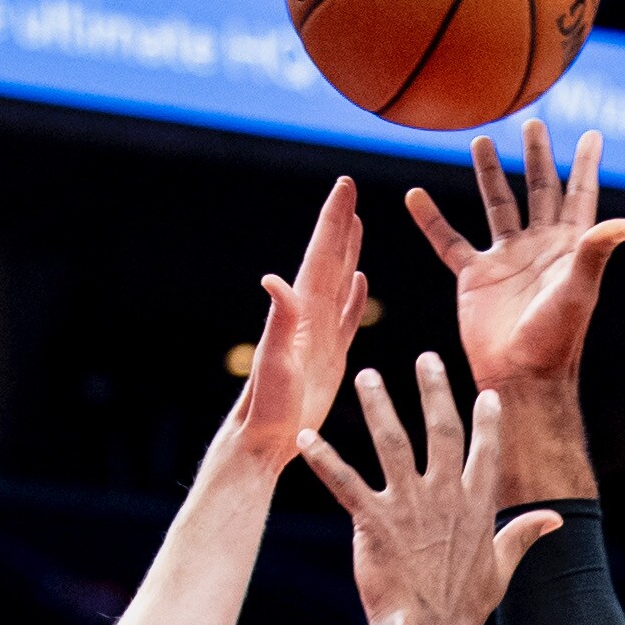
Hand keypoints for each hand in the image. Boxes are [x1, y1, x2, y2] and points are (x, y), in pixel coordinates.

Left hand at [231, 175, 370, 456]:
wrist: (264, 439)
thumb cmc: (266, 405)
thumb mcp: (274, 361)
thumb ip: (278, 320)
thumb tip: (273, 279)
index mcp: (301, 311)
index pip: (321, 255)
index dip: (333, 220)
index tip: (345, 186)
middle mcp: (309, 317)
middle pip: (330, 259)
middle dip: (340, 224)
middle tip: (349, 190)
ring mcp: (320, 336)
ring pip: (339, 283)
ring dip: (348, 253)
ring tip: (357, 223)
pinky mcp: (329, 358)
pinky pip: (346, 318)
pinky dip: (354, 297)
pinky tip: (360, 282)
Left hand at [296, 355, 565, 624]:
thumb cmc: (462, 610)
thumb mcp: (500, 570)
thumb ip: (522, 536)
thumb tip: (554, 519)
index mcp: (476, 506)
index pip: (485, 450)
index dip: (486, 420)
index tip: (486, 393)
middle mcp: (444, 496)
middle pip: (441, 429)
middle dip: (434, 390)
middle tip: (427, 358)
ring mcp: (408, 505)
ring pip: (391, 441)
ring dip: (377, 404)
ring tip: (366, 375)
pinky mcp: (372, 521)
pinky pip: (344, 482)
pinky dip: (323, 459)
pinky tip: (304, 438)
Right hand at [405, 119, 624, 391]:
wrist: (518, 377)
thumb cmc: (555, 339)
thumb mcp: (579, 290)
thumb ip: (597, 250)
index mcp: (568, 246)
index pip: (579, 195)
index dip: (586, 165)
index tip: (592, 134)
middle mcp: (538, 247)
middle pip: (538, 190)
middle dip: (537, 157)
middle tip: (533, 124)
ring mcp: (505, 260)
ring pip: (496, 206)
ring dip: (489, 174)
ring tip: (482, 141)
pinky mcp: (474, 277)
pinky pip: (448, 241)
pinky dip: (431, 219)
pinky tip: (416, 196)